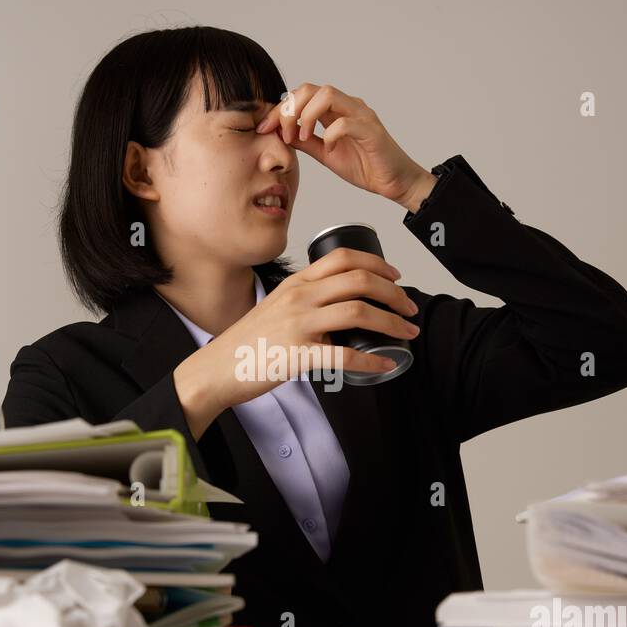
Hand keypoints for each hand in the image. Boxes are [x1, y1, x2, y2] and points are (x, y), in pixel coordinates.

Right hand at [173, 248, 421, 437]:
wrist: (216, 368)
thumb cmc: (248, 343)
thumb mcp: (276, 307)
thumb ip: (305, 301)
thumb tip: (337, 308)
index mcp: (296, 283)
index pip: (343, 258)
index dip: (378, 264)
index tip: (396, 277)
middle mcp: (299, 297)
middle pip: (359, 280)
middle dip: (394, 292)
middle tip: (409, 308)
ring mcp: (298, 324)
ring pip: (358, 311)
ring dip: (391, 322)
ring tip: (407, 333)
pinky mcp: (298, 354)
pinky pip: (346, 355)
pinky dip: (373, 360)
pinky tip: (386, 364)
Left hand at [255, 82, 433, 209]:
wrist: (394, 182)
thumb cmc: (365, 166)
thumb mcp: (325, 154)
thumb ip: (306, 142)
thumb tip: (280, 134)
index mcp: (334, 110)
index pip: (301, 96)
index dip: (279, 110)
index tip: (264, 129)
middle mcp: (347, 106)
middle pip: (311, 88)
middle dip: (289, 109)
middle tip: (283, 134)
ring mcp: (361, 115)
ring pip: (327, 95)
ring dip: (307, 115)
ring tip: (302, 138)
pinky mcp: (372, 130)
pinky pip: (346, 122)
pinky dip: (330, 134)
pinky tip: (329, 149)